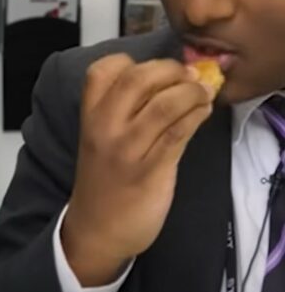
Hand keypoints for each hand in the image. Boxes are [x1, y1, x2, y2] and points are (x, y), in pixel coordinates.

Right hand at [62, 55, 213, 286]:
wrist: (97, 229)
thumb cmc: (103, 181)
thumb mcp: (99, 139)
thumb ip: (122, 111)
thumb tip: (165, 79)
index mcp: (88, 117)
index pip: (102, 71)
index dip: (129, 61)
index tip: (150, 70)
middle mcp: (104, 128)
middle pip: (138, 79)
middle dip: (170, 69)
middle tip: (187, 76)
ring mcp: (128, 149)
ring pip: (164, 103)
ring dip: (192, 91)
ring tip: (203, 92)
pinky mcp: (152, 169)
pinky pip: (179, 131)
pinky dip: (197, 114)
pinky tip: (203, 111)